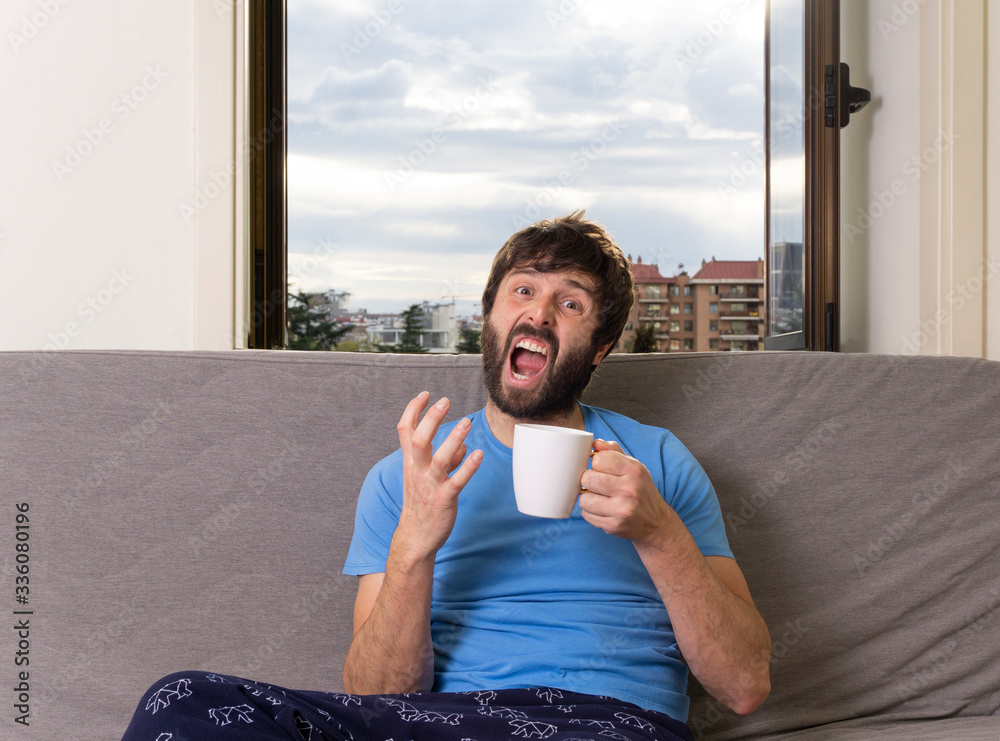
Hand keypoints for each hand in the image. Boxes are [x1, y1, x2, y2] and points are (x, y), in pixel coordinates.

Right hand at [393, 392, 482, 560]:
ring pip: (440, 459)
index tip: (426, 394)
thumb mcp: (424, 477)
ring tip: (467, 423)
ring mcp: (430, 486)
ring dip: (454, 440)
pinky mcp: (444, 500)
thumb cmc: (422, 504)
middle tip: (445, 400)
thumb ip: (442, 459)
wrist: (415, 538)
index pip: (404, 430)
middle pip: (420, 439)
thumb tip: (462, 446)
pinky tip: (479, 455)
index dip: (413, 410)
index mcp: (410, 463)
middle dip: (431, 418)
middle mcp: (418, 471)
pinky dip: (468, 467)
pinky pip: (457, 481)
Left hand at [579, 439, 671, 543]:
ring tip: (599, 498)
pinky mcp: (614, 525)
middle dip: (589, 480)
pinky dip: (590, 512)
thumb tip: (595, 443)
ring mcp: (622, 509)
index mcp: (634, 470)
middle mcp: (629, 489)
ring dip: (588, 498)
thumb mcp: (633, 467)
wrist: (656, 523)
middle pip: (588, 478)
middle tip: (598, 484)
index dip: (596, 463)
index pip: (599, 459)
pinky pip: (587, 515)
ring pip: (584, 499)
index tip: (601, 468)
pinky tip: (602, 510)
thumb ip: (613, 451)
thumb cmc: (640, 490)